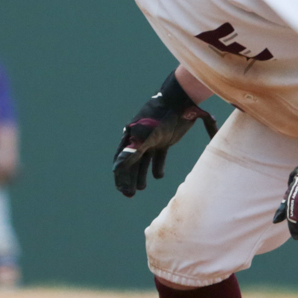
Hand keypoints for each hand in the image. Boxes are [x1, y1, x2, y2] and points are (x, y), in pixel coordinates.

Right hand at [113, 71, 218, 196]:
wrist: (179, 102)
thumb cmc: (161, 117)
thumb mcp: (147, 135)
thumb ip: (134, 151)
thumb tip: (117, 167)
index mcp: (132, 137)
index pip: (122, 160)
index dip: (121, 176)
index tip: (123, 190)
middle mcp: (139, 139)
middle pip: (131, 163)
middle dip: (129, 179)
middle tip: (130, 195)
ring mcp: (152, 140)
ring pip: (143, 162)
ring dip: (141, 175)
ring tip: (140, 188)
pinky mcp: (165, 140)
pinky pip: (159, 156)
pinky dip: (158, 167)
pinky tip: (159, 175)